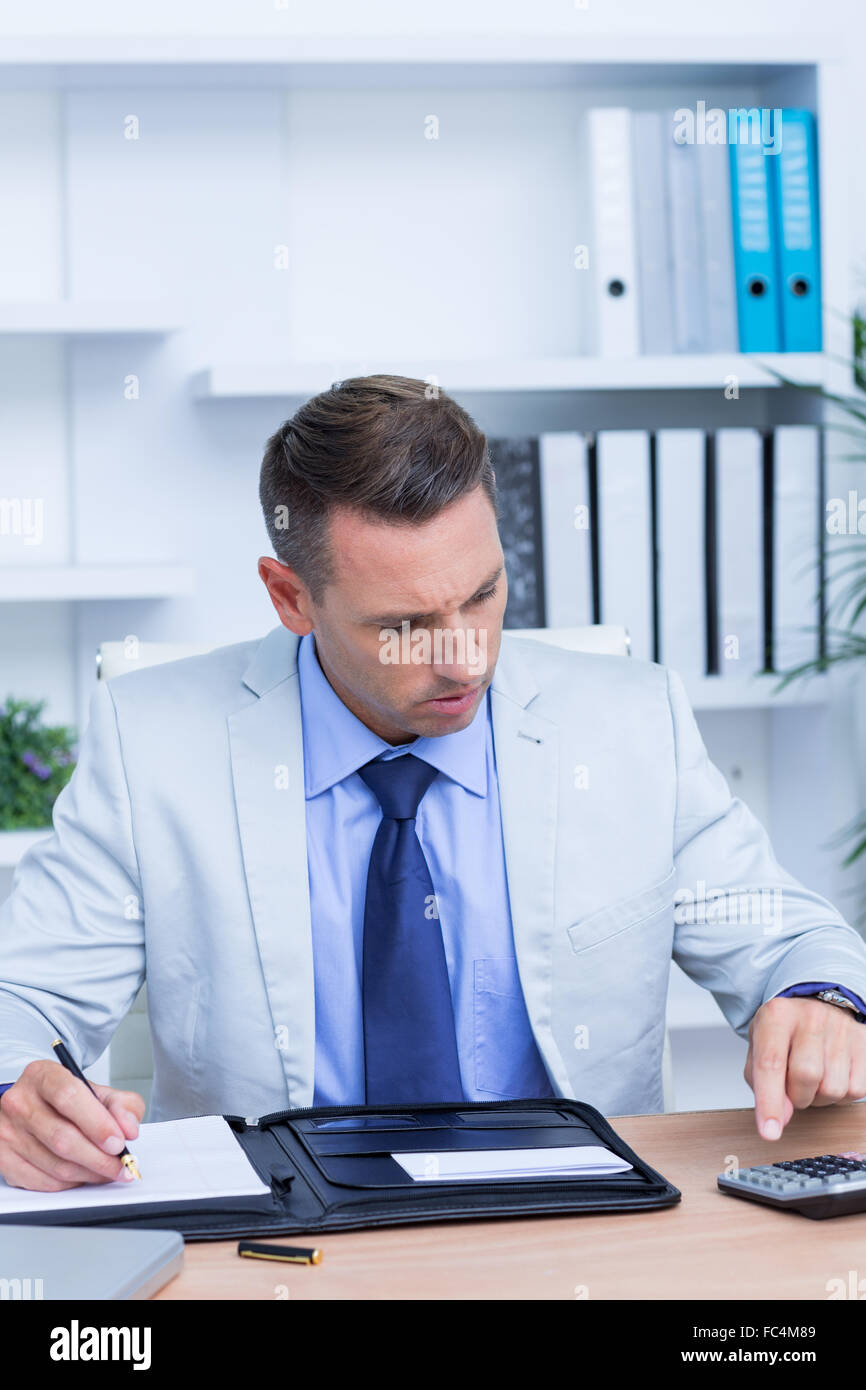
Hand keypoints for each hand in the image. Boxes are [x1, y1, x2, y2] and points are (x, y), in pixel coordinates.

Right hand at [0, 1059, 144, 1190]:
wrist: (36, 1105)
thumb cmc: (68, 1100)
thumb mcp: (98, 1092)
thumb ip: (122, 1105)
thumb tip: (128, 1129)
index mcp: (42, 1076)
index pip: (69, 1097)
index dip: (97, 1123)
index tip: (118, 1142)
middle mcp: (19, 1102)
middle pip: (62, 1138)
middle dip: (99, 1158)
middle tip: (121, 1166)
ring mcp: (7, 1132)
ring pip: (55, 1165)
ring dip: (89, 1174)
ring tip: (108, 1171)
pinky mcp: (4, 1159)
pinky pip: (43, 1182)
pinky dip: (70, 1184)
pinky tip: (84, 1175)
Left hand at [745, 995, 865, 1139]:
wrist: (814, 1006)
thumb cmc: (783, 1032)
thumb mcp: (759, 1048)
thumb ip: (762, 1084)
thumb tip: (781, 1117)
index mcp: (777, 1015)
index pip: (771, 1064)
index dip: (769, 1102)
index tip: (770, 1132)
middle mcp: (811, 1017)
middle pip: (806, 1076)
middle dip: (797, 1097)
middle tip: (792, 1089)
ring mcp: (841, 1029)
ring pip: (833, 1088)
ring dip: (818, 1098)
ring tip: (813, 1080)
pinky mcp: (864, 1043)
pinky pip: (855, 1090)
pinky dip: (840, 1095)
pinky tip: (831, 1077)